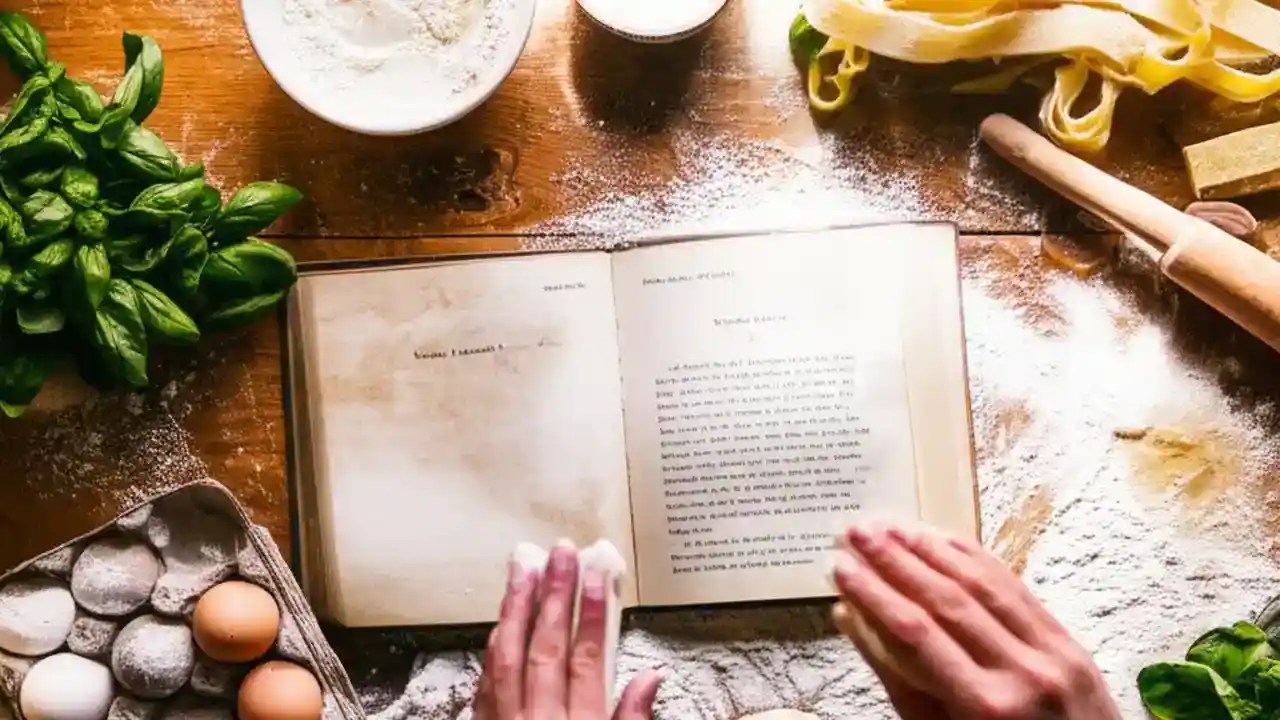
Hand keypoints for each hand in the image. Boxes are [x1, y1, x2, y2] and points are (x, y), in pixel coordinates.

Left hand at [472, 543, 663, 719]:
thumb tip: (651, 678)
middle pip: (547, 648)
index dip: (593, 613)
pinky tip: (502, 621)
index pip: (587, 659)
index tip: (598, 575)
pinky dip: (495, 645)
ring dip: (517, 607)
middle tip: (562, 555)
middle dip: (556, 595)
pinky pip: (486, 679)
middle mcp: (539, 719)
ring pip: (508, 655)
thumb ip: (631, 717)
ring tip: (525, 569)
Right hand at [831, 524, 1120, 719]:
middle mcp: (1022, 672)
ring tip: (891, 526)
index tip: (839, 567)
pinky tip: (944, 539)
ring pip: (983, 586)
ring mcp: (1053, 653)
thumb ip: (900, 683)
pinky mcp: (1069, 642)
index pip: (916, 634)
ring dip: (932, 550)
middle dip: (895, 561)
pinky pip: (1017, 590)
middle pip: (947, 601)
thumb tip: (852, 617)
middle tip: (855, 531)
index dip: (873, 594)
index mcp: (985, 708)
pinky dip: (977, 561)